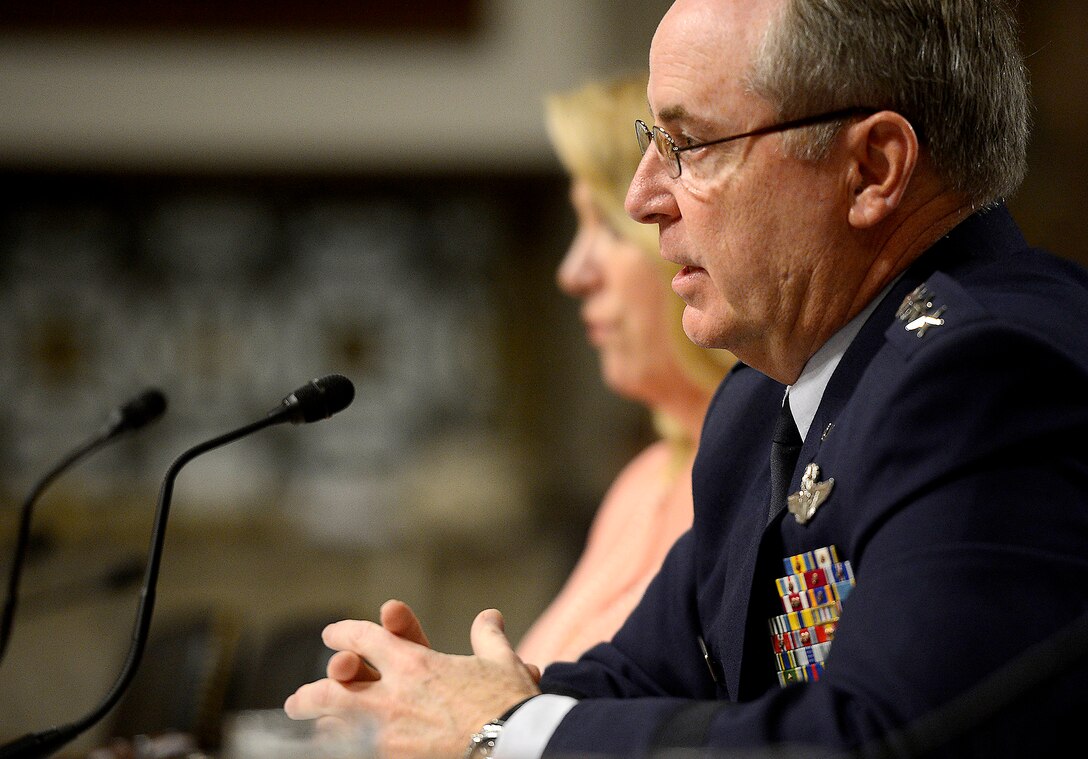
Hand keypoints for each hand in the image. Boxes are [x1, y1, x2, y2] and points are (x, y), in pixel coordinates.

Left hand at [284, 605, 541, 758]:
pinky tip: (333, 748)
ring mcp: (388, 731)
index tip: (332, 635)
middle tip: (299, 700)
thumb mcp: (500, 661)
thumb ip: (488, 636)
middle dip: (312, 692)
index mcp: (414, 662)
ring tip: (306, 728)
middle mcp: (393, 694)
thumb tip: (489, 616)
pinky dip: (340, 747)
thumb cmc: (508, 702)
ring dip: (319, 723)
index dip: (343, 633)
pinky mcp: (394, 758)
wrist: (513, 741)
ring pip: (336, 724)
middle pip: (334, 686)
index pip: (365, 638)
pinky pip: (352, 751)